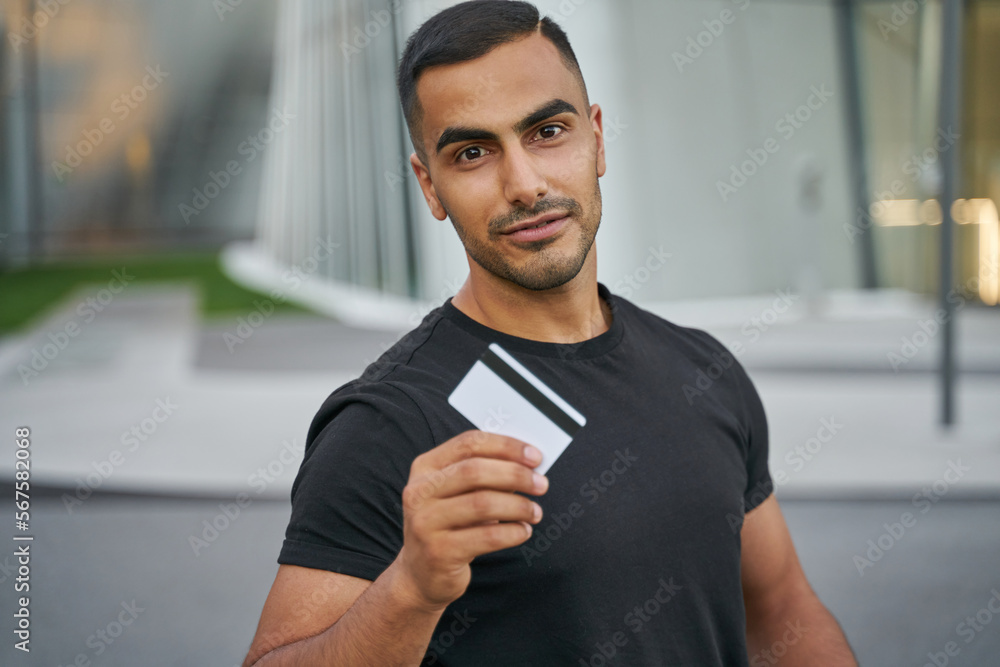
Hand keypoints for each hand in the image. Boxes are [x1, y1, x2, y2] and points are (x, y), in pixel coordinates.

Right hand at [393, 430, 547, 609]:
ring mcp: (425, 522)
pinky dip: (513, 532)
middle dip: (515, 474)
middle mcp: (419, 491)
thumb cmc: (450, 526)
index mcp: (425, 467)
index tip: (535, 457)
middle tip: (541, 484)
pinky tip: (523, 532)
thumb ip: (487, 475)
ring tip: (535, 512)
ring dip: (518, 506)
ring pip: (482, 503)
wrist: (420, 574)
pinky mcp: (438, 552)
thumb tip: (529, 464)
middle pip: (474, 471)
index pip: (469, 443)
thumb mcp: (458, 494)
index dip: (506, 446)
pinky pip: (487, 537)